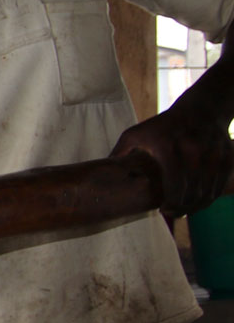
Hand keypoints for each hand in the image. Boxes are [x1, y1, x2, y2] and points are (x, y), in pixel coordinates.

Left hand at [111, 104, 233, 216]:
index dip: (169, 203)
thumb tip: (102, 170)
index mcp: (170, 149)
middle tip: (172, 213)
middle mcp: (195, 153)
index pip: (173, 185)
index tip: (162, 210)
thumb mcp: (136, 134)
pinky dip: (209, 198)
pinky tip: (198, 202)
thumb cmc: (164, 125)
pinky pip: (219, 187)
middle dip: (181, 208)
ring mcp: (213, 157)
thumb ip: (120, 152)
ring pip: (206, 193)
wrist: (202, 110)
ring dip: (195, 206)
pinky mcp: (227, 160)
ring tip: (184, 210)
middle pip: (190, 193)